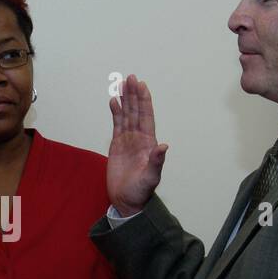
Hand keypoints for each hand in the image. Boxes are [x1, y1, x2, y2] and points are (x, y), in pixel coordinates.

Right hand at [107, 74, 167, 216]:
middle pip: (136, 111)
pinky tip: (114, 101)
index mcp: (149, 142)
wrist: (126, 200)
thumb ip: (156, 162)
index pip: (146, 116)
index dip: (144, 101)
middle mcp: (139, 138)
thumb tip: (163, 146)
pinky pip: (116, 125)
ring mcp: (128, 140)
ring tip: (121, 84)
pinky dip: (115, 112)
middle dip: (133, 94)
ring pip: (126, 115)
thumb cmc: (140, 191)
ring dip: (125, 100)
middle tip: (130, 77)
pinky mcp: (117, 145)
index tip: (141, 85)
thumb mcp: (150, 177)